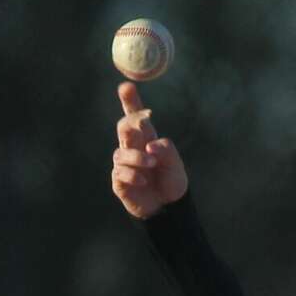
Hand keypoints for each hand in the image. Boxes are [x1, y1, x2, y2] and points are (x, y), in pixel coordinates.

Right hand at [111, 81, 187, 218]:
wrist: (170, 208)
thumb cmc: (171, 181)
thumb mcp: (176, 164)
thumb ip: (166, 150)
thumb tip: (150, 147)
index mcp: (146, 138)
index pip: (135, 116)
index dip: (129, 100)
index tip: (126, 87)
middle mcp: (132, 147)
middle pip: (123, 127)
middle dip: (130, 123)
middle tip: (141, 123)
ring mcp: (124, 164)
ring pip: (122, 152)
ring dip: (137, 157)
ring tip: (152, 164)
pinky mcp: (120, 181)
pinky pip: (120, 172)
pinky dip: (133, 175)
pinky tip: (144, 181)